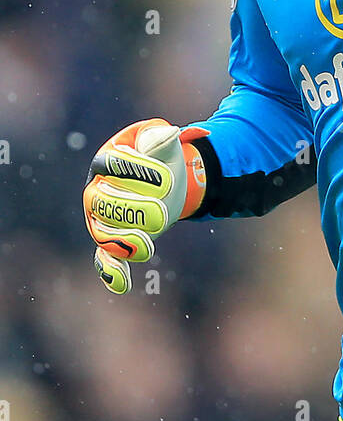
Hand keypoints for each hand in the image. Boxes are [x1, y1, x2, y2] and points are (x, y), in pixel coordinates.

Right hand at [83, 118, 208, 293]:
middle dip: (132, 208)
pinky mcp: (112, 240)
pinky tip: (123, 284)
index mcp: (107, 159)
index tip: (166, 178)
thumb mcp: (164, 139)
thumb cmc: (162, 154)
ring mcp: (101, 218)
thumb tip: (168, 135)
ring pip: (103, 233)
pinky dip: (111, 271)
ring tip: (149, 244)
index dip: (135, 170)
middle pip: (102, 202)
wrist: (168, 178)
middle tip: (163, 211)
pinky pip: (104, 258)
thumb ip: (161, 136)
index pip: (111, 164)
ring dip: (124, 240)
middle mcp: (97, 189)